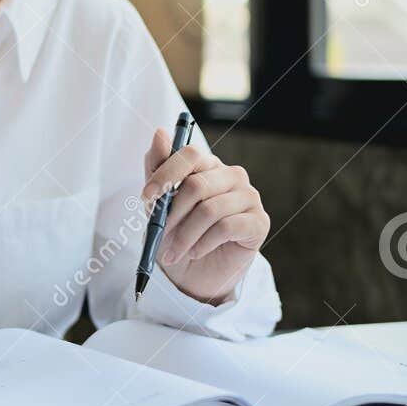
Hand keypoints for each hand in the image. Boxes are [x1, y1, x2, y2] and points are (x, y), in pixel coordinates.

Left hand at [140, 129, 270, 305]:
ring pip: (210, 210)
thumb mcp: (159, 201)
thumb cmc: (178, 231)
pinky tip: (195, 252)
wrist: (195, 272)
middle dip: (172, 214)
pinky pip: (226, 228)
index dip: (167, 173)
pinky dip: (203, 243)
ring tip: (174, 252)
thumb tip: (160, 132)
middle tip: (159, 235)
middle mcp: (232, 175)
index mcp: (209, 165)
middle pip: (198, 184)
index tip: (147, 196)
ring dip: (185, 235)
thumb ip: (158, 168)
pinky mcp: (259, 223)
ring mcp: (249, 197)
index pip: (191, 154)